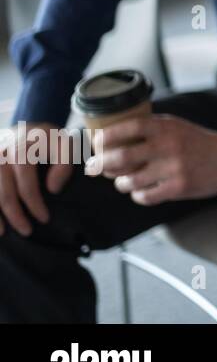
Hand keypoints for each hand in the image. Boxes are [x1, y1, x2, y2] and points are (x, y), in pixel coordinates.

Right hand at [0, 121, 74, 237]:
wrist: (27, 128)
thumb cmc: (48, 140)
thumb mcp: (64, 144)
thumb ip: (64, 164)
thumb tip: (53, 189)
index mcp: (21, 147)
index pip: (26, 183)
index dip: (34, 203)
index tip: (44, 219)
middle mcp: (0, 152)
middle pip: (5, 192)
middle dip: (15, 215)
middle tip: (27, 231)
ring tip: (3, 233)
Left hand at [91, 114, 216, 204]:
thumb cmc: (197, 141)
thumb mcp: (175, 126)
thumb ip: (149, 128)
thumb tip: (111, 136)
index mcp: (166, 127)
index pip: (126, 128)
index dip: (104, 137)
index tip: (95, 144)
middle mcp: (168, 146)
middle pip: (121, 158)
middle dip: (100, 164)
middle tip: (93, 168)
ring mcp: (173, 168)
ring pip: (129, 181)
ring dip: (119, 183)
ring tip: (121, 181)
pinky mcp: (179, 187)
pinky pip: (145, 196)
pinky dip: (137, 195)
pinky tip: (140, 191)